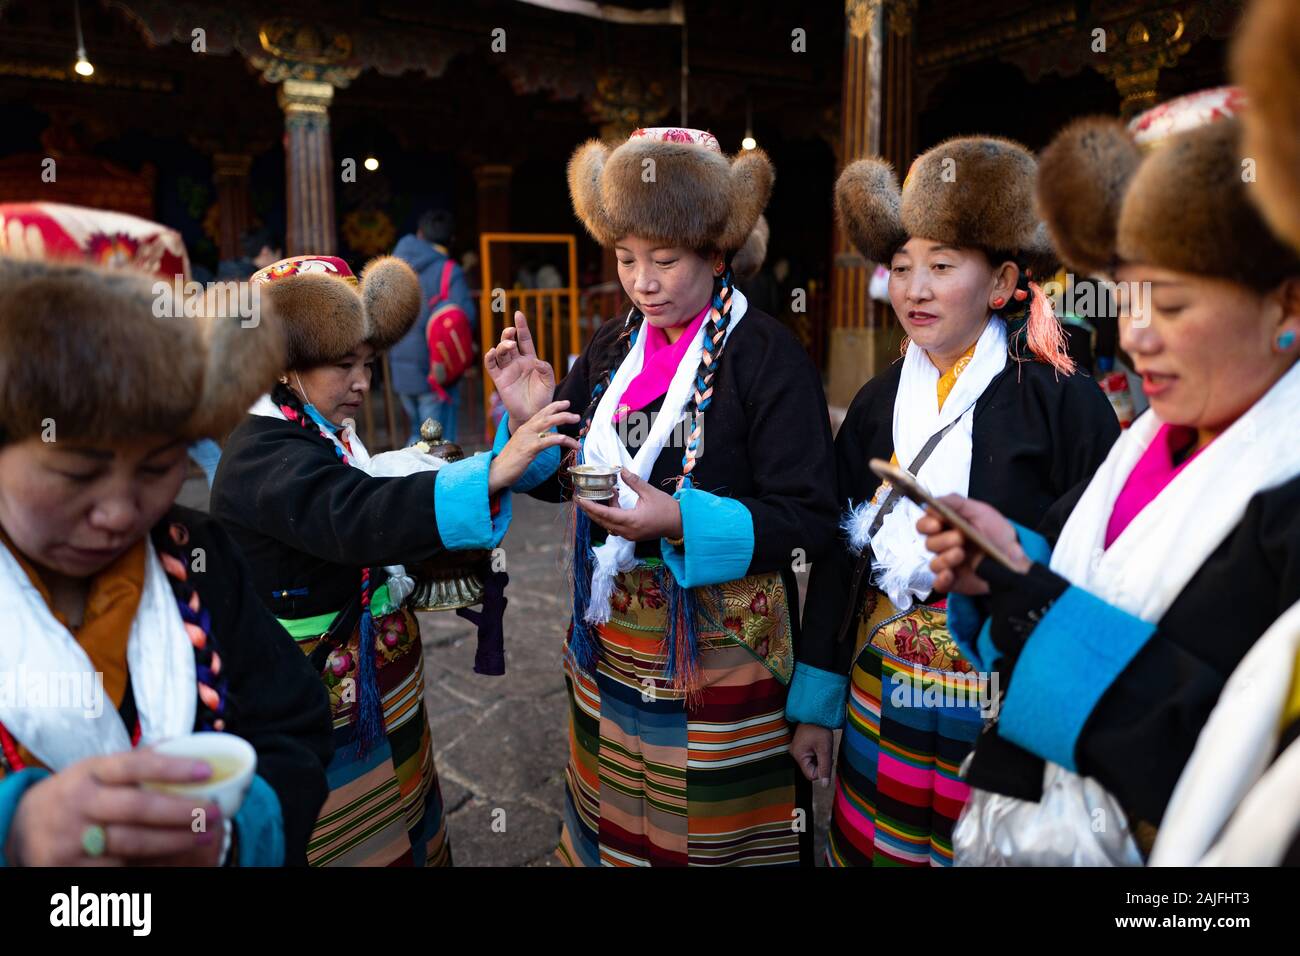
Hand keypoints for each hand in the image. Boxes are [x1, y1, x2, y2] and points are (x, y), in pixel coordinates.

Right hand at [6, 749, 223, 866]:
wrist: (21, 827)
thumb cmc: (74, 793)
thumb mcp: (95, 770)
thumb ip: (135, 760)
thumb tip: (182, 743)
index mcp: (89, 771)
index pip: (134, 765)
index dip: (172, 768)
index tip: (206, 770)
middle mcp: (78, 802)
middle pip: (138, 808)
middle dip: (182, 812)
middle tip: (215, 811)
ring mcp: (71, 838)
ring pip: (132, 842)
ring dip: (174, 840)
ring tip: (204, 834)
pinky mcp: (68, 867)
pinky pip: (118, 867)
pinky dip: (148, 862)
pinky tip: (172, 855)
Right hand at [485, 312, 557, 427]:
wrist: (533, 413)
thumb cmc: (542, 397)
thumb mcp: (549, 382)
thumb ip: (546, 370)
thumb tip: (536, 361)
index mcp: (530, 359)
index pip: (524, 339)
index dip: (521, 326)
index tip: (518, 314)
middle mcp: (517, 362)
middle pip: (510, 343)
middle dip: (509, 334)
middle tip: (511, 331)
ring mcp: (507, 370)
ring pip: (501, 352)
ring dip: (503, 345)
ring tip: (508, 344)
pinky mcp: (499, 379)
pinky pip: (492, 366)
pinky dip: (490, 358)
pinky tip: (492, 352)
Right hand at [488, 400, 579, 494]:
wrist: (497, 471)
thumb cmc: (510, 461)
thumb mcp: (522, 446)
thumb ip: (533, 439)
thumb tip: (546, 439)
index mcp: (524, 428)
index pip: (541, 413)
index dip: (554, 406)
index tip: (566, 403)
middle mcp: (526, 429)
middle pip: (547, 415)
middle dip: (563, 412)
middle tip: (576, 415)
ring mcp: (527, 438)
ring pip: (549, 423)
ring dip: (565, 420)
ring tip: (577, 423)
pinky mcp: (529, 448)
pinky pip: (548, 440)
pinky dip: (561, 439)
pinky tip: (570, 441)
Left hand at [575, 469, 682, 542]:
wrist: (680, 523)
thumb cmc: (667, 509)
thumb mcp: (650, 492)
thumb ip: (633, 481)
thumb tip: (620, 469)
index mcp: (632, 521)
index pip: (605, 514)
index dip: (590, 507)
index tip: (579, 499)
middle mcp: (628, 531)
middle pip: (602, 521)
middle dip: (590, 510)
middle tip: (580, 498)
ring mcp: (629, 535)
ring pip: (608, 524)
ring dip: (601, 512)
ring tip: (601, 495)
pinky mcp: (632, 535)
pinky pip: (615, 526)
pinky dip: (610, 515)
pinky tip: (613, 501)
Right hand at [791, 723, 834, 785]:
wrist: (815, 713)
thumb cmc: (820, 729)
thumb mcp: (825, 749)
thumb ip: (825, 768)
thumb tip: (824, 786)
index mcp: (798, 755)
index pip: (811, 775)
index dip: (821, 771)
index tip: (827, 759)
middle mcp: (794, 754)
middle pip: (810, 769)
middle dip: (821, 763)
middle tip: (826, 751)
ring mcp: (797, 750)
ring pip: (811, 763)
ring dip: (819, 758)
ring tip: (823, 746)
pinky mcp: (800, 746)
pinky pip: (809, 756)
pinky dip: (817, 753)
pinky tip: (820, 745)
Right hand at [916, 494, 1028, 594]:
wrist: (1015, 555)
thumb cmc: (996, 532)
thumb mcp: (979, 511)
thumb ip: (955, 502)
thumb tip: (932, 502)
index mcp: (946, 527)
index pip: (924, 525)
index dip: (927, 524)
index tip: (937, 523)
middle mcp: (944, 546)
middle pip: (929, 544)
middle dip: (942, 540)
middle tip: (960, 538)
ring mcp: (949, 564)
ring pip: (934, 564)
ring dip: (945, 558)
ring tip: (961, 554)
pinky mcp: (954, 582)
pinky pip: (939, 584)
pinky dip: (941, 580)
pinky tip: (950, 574)